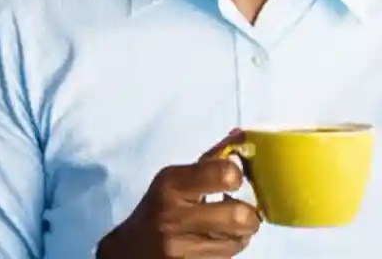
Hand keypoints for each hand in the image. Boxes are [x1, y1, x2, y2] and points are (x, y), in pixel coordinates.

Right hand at [97, 132, 260, 258]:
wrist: (131, 249)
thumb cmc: (159, 207)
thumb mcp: (175, 179)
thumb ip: (209, 160)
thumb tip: (242, 135)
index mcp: (171, 184)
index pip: (224, 173)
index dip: (237, 176)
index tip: (233, 181)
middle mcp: (173, 215)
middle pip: (240, 215)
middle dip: (250, 215)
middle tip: (243, 213)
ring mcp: (179, 247)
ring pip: (238, 241)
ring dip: (240, 235)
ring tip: (228, 229)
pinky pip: (227, 257)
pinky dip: (228, 249)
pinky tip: (215, 242)